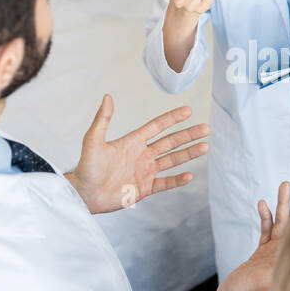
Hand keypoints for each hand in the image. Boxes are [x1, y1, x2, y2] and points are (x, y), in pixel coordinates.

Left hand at [66, 94, 208, 212]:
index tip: (188, 111)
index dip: (172, 119)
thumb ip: (102, 119)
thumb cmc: (86, 167)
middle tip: (205, 128)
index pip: (157, 127)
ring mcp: (145, 172)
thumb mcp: (93, 140)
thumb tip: (107, 96)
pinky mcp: (144, 188)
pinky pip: (165, 183)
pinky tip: (190, 175)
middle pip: (170, 142)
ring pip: (172, 160)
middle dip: (188, 135)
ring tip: (205, 146)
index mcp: (132, 141)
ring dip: (188, 154)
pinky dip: (177, 180)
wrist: (83, 194)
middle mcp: (142, 155)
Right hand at [210, 182, 289, 290]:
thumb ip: (277, 267)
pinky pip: (266, 231)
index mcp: (286, 257)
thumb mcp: (263, 279)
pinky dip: (265, 217)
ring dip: (279, 206)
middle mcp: (283, 255)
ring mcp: (272, 254)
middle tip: (287, 182)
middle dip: (289, 203)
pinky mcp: (261, 256)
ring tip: (282, 185)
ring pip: (279, 224)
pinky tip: (262, 204)